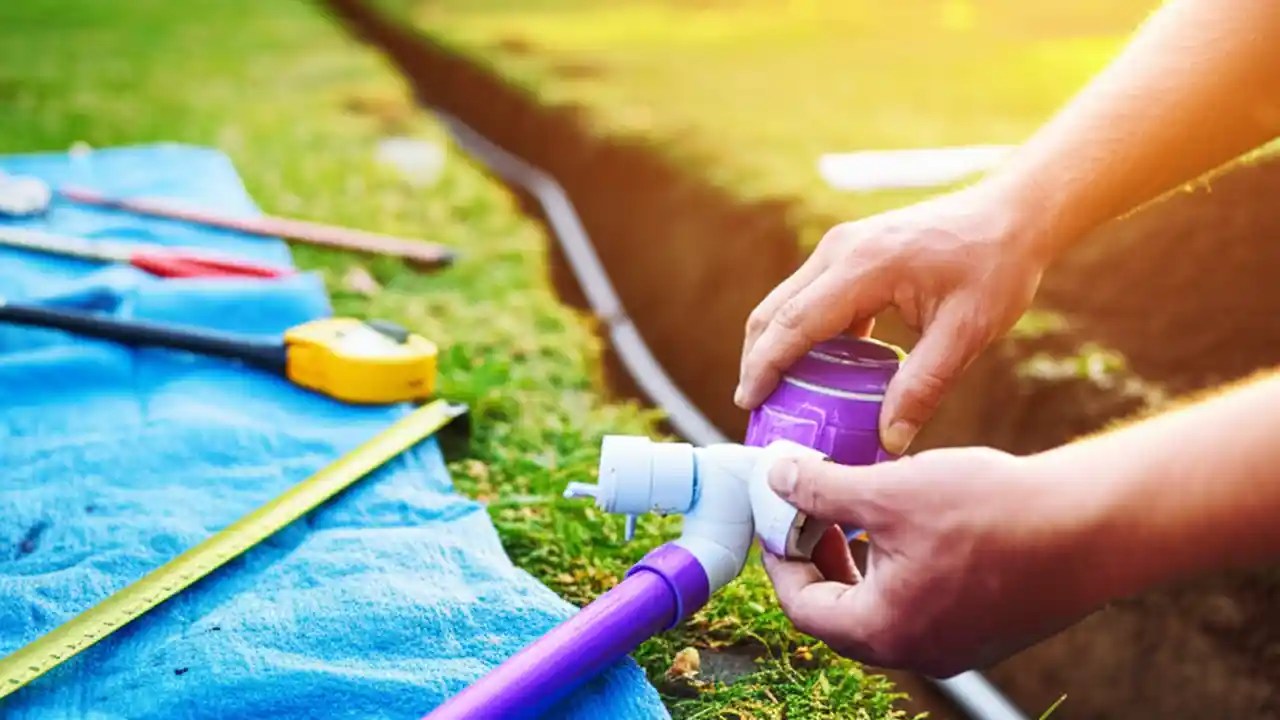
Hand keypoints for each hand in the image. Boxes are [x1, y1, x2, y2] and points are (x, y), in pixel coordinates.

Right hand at [736, 182, 1049, 453]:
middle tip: (756, 409)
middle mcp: (841, 250)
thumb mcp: (967, 332)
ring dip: (775, 347)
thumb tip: (888, 440)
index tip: (748, 402)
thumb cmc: (995, 266)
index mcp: (864, 266)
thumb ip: (924, 386)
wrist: (1011, 213)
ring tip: (778, 396)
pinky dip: (801, 333)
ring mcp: (842, 246)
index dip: (765, 365)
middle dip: (757, 360)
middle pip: (774, 310)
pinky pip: (809, 296)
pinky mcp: (850, 251)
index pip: (794, 322)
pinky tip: (816, 371)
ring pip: (786, 302)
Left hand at [760, 450, 1114, 676]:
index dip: (780, 555)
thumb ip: (822, 490)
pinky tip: (908, 525)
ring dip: (858, 563)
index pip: (802, 606)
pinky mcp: (983, 631)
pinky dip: (898, 570)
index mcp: (883, 632)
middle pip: (838, 614)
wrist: (1092, 525)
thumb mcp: (890, 491)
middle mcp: (916, 653)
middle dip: (817, 559)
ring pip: (881, 609)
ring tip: (855, 512)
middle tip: (811, 513)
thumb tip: (776, 479)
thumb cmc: (991, 510)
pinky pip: (920, 606)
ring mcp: (954, 647)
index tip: (777, 515)